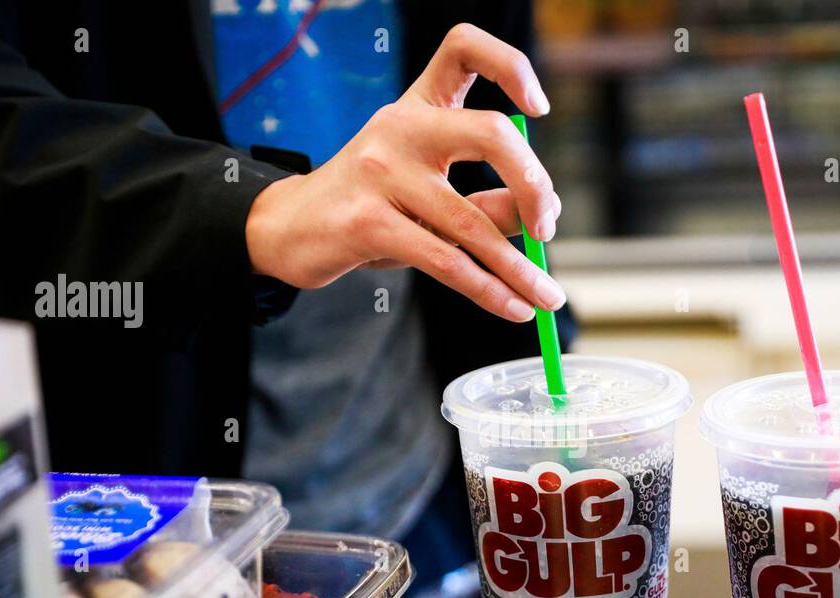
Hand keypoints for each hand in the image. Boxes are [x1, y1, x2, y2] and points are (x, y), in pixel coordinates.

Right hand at [245, 23, 564, 322]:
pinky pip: (446, 262)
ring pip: (472, 222)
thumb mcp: (428, 194)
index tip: (538, 106)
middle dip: (534, 186)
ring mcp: (381, 172)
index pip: (462, 49)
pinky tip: (513, 308)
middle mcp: (401, 127)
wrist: (291, 230)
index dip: (509, 66)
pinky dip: (488, 291)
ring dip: (519, 268)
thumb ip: (485, 198)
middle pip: (491, 133)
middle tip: (548, 228)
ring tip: (545, 297)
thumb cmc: (370, 207)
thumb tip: (543, 212)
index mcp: (417, 106)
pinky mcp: (368, 223)